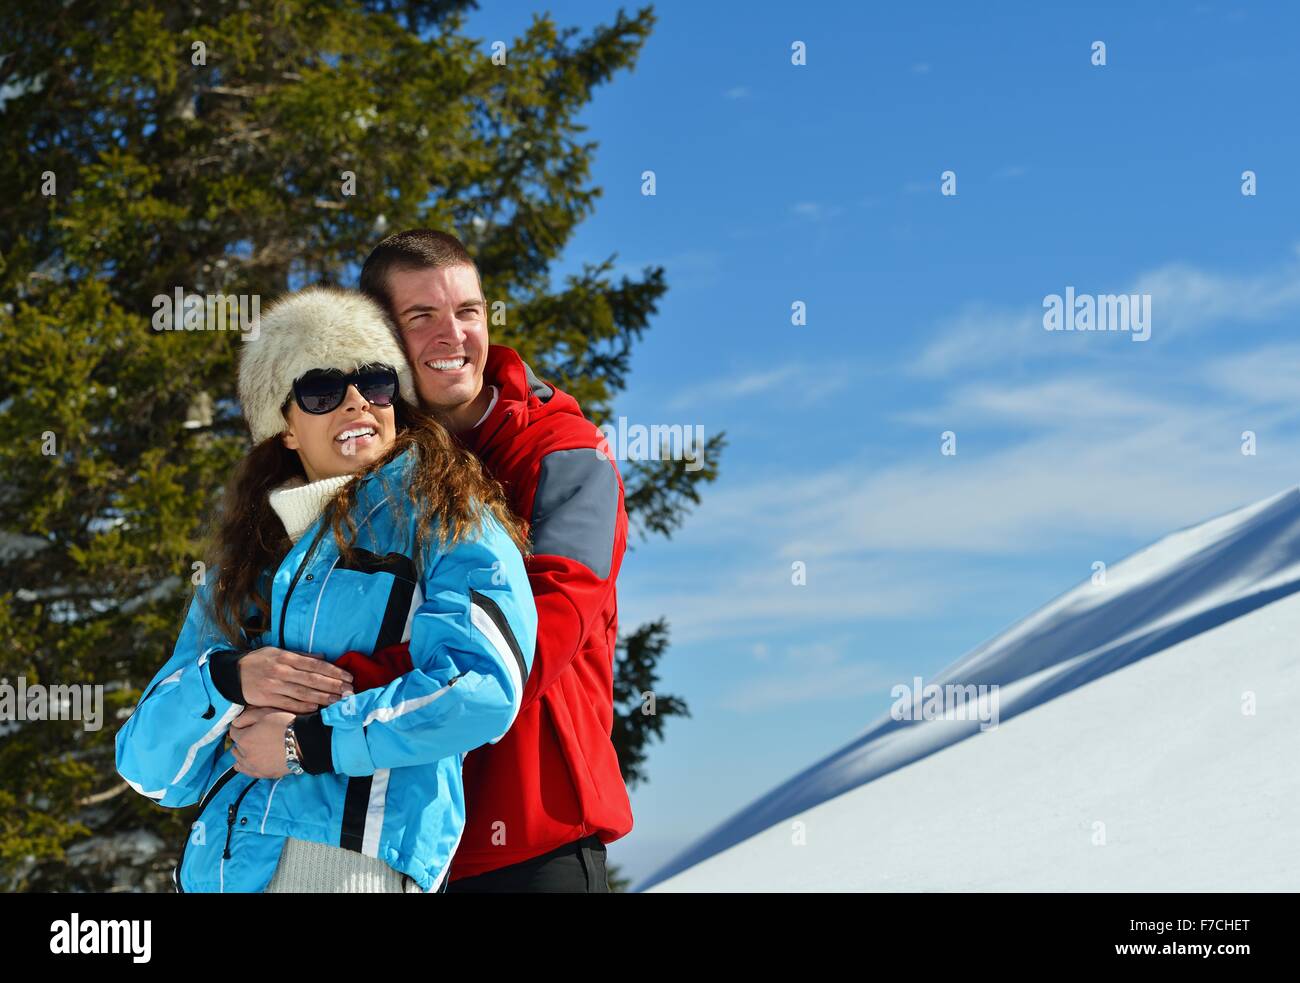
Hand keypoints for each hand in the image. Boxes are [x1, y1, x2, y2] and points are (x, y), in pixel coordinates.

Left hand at [230, 707, 295, 778]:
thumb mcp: (265, 713)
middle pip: (236, 747)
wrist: (304, 743)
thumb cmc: (286, 725)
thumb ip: (246, 717)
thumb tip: (235, 723)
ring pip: (239, 761)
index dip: (240, 727)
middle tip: (252, 736)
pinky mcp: (264, 774)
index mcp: (244, 739)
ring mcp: (254, 767)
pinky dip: (246, 766)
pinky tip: (248, 763)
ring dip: (242, 754)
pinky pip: (248, 772)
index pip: (233, 732)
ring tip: (250, 749)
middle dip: (242, 740)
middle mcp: (246, 755)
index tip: (246, 725)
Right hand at [238, 646, 353, 712]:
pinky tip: (316, 709)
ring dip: (322, 698)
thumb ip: (301, 656)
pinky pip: (288, 705)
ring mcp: (274, 686)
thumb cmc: (258, 661)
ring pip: (303, 693)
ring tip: (338, 701)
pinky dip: (303, 707)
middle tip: (349, 691)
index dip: (333, 672)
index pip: (315, 665)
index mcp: (286, 657)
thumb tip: (323, 657)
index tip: (347, 677)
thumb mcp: (278, 652)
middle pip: (312, 680)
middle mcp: (282, 671)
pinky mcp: (267, 700)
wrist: (231, 674)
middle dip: (333, 686)